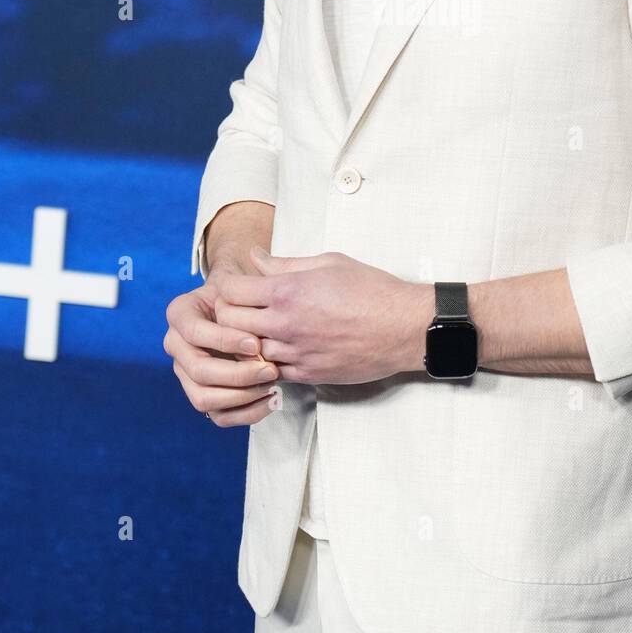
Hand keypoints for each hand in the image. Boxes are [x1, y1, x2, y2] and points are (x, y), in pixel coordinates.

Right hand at [164, 280, 282, 427]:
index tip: (256, 344)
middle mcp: (175, 344)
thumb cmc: (241, 293)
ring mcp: (185, 372)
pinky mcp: (201, 393)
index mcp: (179, 313)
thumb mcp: (238, 284)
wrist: (240, 304)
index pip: (194, 332)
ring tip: (271, 385)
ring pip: (203, 398)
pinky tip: (270, 400)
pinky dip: (247, 413)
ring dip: (241, 396)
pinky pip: (218, 415)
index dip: (225, 340)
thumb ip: (243, 299)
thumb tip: (256, 342)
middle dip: (238, 375)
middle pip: (199, 370)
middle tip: (270, 370)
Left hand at [210, 247, 429, 384]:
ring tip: (258, 329)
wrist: (403, 327)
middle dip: (228, 313)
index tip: (236, 284)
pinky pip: (271, 371)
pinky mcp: (307, 375)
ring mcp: (294, 353)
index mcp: (287, 291)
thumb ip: (285, 263)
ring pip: (246, 351)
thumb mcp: (328, 262)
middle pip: (228, 323)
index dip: (227, 285)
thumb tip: (255, 257)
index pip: (231, 291)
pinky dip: (267, 361)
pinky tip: (279, 348)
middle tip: (240, 307)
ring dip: (246, 340)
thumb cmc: (371, 289)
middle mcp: (285, 324)